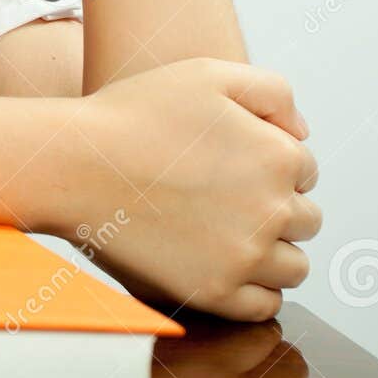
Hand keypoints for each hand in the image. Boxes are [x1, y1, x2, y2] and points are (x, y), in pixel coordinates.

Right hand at [65, 58, 320, 322]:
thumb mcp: (206, 73)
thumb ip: (273, 91)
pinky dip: (253, 289)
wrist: (72, 164)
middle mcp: (273, 211)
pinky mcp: (214, 292)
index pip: (304, 170)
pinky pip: (264, 305)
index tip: (228, 163)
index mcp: (278, 157)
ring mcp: (244, 257)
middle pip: (305, 220)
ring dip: (272, 252)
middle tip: (224, 197)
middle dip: (274, 208)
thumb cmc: (132, 115)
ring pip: (293, 266)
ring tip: (226, 234)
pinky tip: (221, 264)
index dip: (267, 163)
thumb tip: (302, 133)